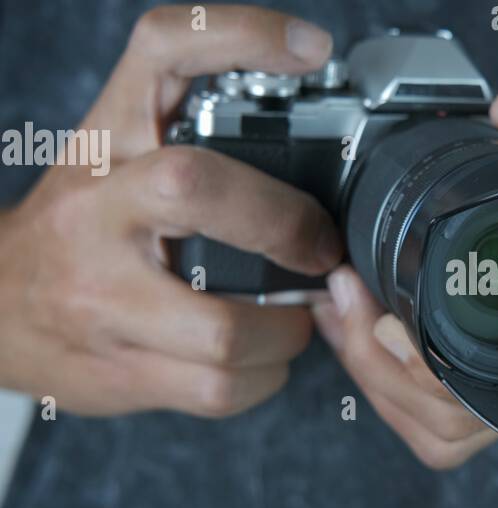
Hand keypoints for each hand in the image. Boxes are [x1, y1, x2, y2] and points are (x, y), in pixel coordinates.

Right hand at [0, 6, 340, 415]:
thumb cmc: (80, 229)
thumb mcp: (121, 158)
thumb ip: (198, 136)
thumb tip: (321, 151)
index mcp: (109, 141)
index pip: (163, 50)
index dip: (239, 35)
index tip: (310, 48)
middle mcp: (99, 208)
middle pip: (195, 186)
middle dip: (284, 223)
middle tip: (319, 247)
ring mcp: (102, 295)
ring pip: (224, 327)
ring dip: (286, 330)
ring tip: (289, 317)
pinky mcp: (118, 369)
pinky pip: (221, 387)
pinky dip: (263, 376)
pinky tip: (257, 356)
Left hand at [314, 76, 497, 468]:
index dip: (431, 369)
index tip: (382, 320)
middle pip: (453, 421)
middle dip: (381, 371)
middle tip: (344, 301)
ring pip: (444, 430)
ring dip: (382, 386)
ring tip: (344, 316)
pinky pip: (452, 421)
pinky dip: (400, 392)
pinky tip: (366, 335)